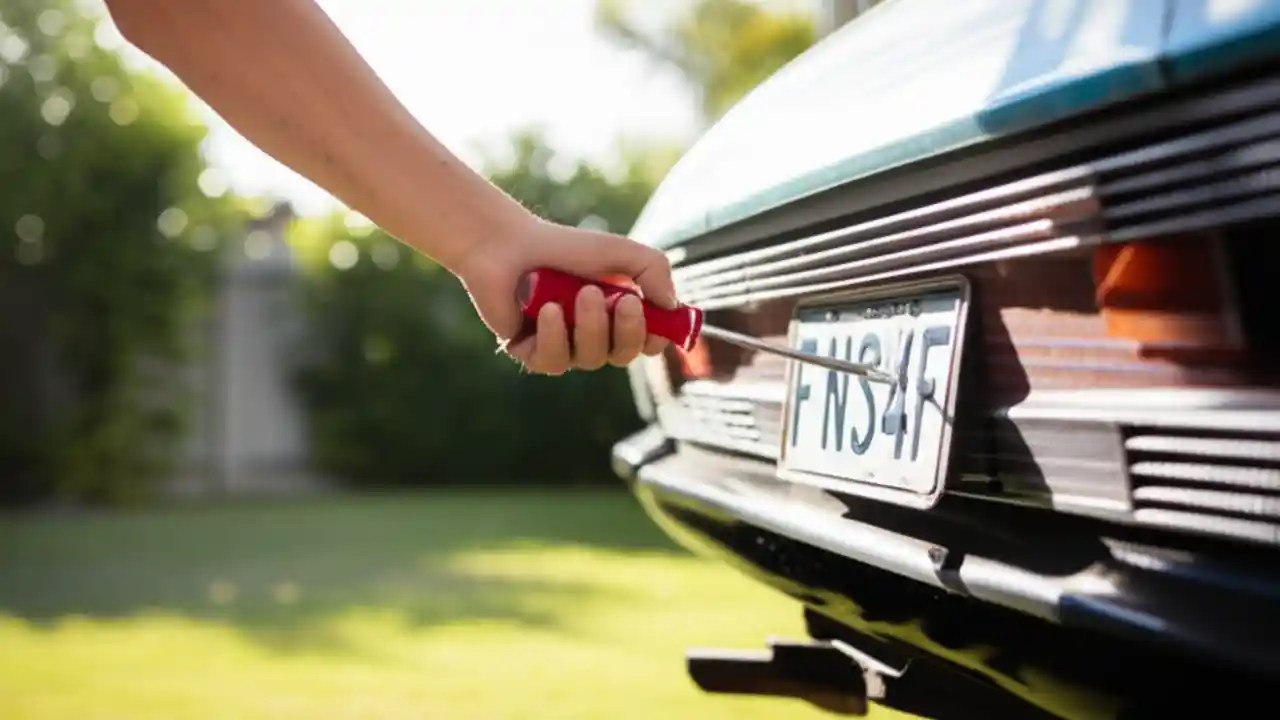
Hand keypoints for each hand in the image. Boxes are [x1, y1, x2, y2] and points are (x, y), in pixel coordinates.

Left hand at [455, 215, 676, 374]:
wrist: (509, 244)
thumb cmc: (566, 247)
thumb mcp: (621, 251)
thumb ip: (655, 272)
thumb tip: (673, 308)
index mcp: (617, 316)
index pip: (648, 343)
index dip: (656, 338)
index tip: (659, 319)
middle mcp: (593, 336)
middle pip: (623, 355)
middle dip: (626, 330)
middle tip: (621, 302)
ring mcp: (563, 347)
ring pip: (590, 358)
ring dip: (590, 327)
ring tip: (578, 293)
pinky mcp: (532, 353)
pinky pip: (553, 361)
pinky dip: (554, 335)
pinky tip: (547, 310)